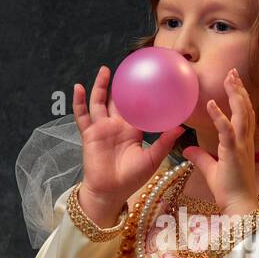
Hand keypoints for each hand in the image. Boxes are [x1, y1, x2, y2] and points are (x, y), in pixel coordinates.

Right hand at [73, 65, 184, 221]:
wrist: (110, 192)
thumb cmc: (132, 179)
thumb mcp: (152, 159)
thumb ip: (164, 142)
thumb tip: (181, 128)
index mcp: (132, 130)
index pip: (137, 107)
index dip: (142, 94)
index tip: (149, 77)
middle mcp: (116, 126)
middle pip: (117, 100)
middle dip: (121, 84)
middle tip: (128, 65)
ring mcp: (102, 128)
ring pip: (100, 102)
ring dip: (100, 86)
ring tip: (105, 69)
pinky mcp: (89, 133)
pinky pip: (82, 115)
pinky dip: (79, 102)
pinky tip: (78, 88)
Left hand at [183, 67, 258, 216]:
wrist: (239, 205)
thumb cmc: (229, 190)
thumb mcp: (211, 169)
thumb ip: (200, 156)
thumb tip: (186, 148)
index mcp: (242, 143)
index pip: (244, 115)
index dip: (240, 97)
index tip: (234, 82)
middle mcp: (245, 141)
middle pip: (245, 108)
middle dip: (240, 89)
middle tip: (233, 72)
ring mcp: (241, 146)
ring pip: (241, 114)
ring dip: (235, 94)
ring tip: (229, 78)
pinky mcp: (233, 153)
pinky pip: (226, 130)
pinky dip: (219, 115)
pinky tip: (211, 104)